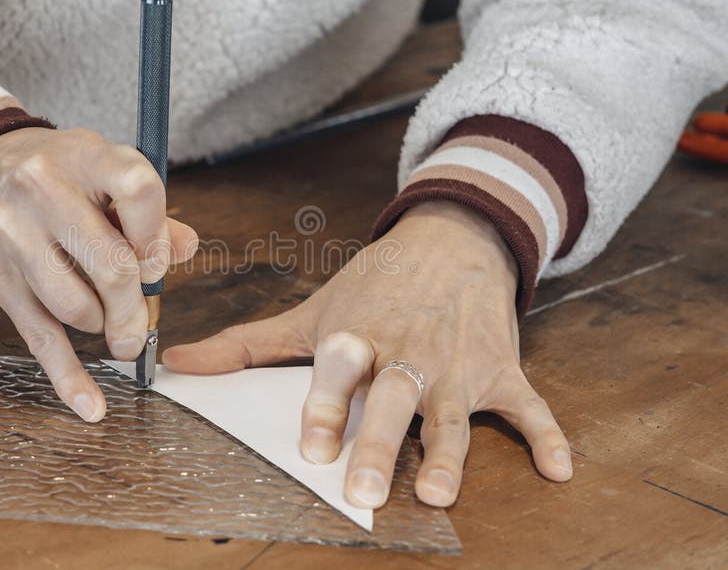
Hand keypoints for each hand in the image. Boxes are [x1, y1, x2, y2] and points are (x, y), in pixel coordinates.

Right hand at [0, 127, 197, 421]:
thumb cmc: (46, 169)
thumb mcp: (96, 163)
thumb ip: (145, 207)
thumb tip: (187, 248)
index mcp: (83, 155)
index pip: (137, 190)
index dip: (158, 235)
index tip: (156, 262)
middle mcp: (44, 192)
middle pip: (112, 265)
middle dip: (136, 307)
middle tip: (140, 325)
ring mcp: (15, 237)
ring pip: (78, 307)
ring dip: (104, 328)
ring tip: (107, 323)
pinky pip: (40, 337)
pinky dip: (69, 378)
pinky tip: (91, 405)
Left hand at [164, 201, 569, 507]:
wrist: (451, 241)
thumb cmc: (373, 286)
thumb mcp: (312, 311)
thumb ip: (246, 345)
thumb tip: (174, 364)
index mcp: (359, 337)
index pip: (338, 373)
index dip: (325, 408)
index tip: (311, 448)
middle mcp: (408, 353)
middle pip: (392, 400)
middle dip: (378, 444)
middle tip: (364, 491)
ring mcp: (458, 365)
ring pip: (453, 412)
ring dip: (450, 452)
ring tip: (438, 492)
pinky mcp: (501, 371)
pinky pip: (530, 407)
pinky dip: (547, 436)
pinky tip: (559, 470)